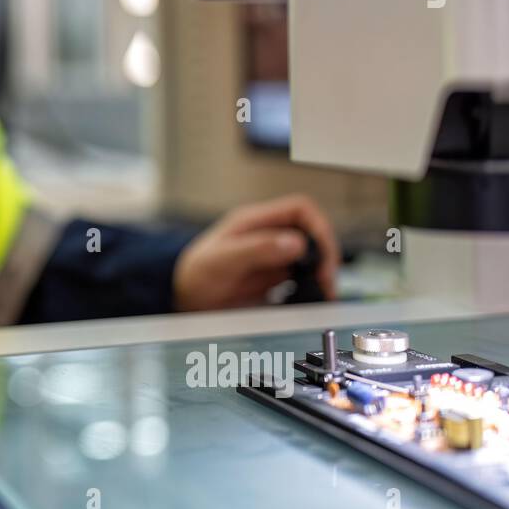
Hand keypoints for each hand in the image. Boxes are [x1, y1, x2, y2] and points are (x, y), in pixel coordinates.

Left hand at [172, 194, 339, 311]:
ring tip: (324, 293)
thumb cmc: (194, 274)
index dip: (318, 227)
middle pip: (311, 233)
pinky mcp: (271, 277)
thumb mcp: (223, 261)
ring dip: (322, 273)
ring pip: (310, 256)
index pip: (300, 210)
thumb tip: (296, 243)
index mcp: (255, 222)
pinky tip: (311, 298)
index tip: (321, 256)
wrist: (182, 298)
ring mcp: (271, 256)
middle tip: (326, 281)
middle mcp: (267, 235)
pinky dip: (311, 286)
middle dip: (325, 254)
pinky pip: (300, 277)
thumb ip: (257, 250)